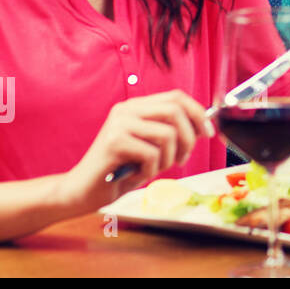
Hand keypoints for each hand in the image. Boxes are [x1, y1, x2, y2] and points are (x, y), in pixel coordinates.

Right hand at [58, 89, 213, 213]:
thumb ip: (171, 133)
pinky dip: (151, 171)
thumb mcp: (151, 148)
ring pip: (167, 135)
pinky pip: (151, 155)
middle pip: (175, 111)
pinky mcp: (113, 142)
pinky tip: (136, 175)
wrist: (82, 191)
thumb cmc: (120, 171)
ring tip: (153, 169)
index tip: (207, 133)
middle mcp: (126, 109)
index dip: (197, 113)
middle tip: (181, 159)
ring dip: (168, 159)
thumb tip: (203, 126)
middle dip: (188, 139)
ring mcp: (119, 124)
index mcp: (136, 106)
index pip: (177, 97)